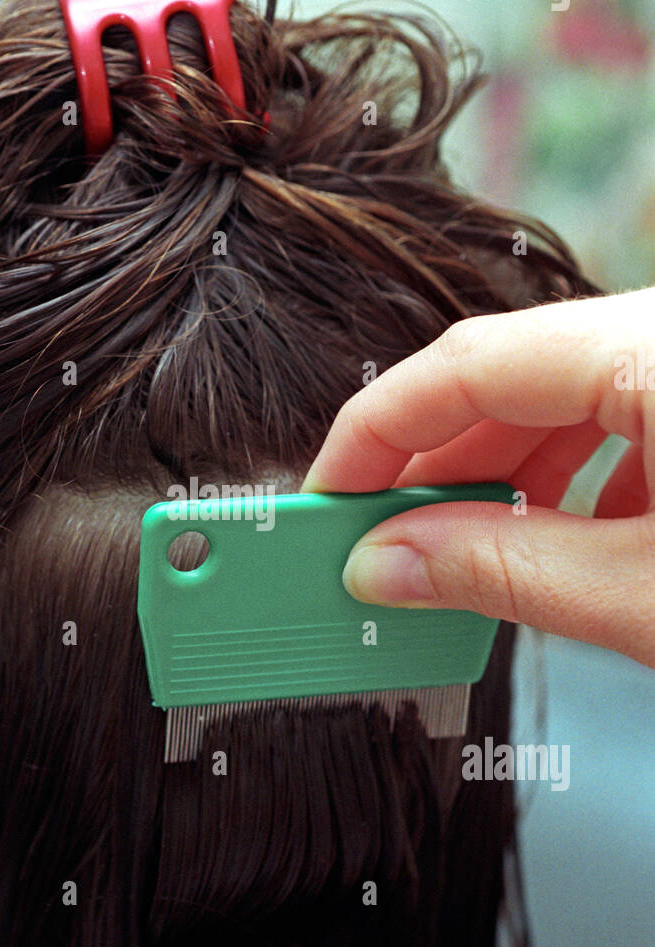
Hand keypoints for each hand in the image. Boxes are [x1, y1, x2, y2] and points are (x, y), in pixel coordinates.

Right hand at [300, 289, 654, 667]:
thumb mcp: (645, 598)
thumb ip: (503, 571)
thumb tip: (386, 562)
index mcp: (652, 348)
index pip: (468, 363)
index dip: (374, 436)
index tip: (324, 502)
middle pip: (512, 377)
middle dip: (435, 470)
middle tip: (378, 548)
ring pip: (567, 395)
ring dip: (504, 478)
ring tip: (457, 558)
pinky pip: (627, 412)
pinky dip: (576, 475)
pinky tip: (562, 543)